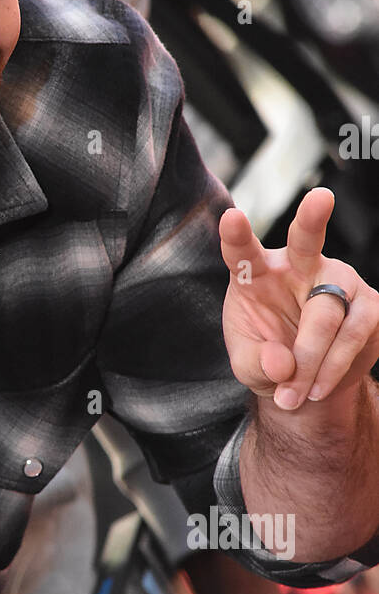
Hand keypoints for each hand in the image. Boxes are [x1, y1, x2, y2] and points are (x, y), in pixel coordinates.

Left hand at [220, 188, 378, 410]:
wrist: (307, 381)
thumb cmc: (270, 358)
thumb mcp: (249, 366)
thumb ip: (256, 363)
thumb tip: (282, 363)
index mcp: (257, 274)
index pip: (242, 252)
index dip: (236, 236)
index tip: (230, 218)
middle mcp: (300, 266)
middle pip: (306, 241)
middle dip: (313, 218)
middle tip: (320, 199)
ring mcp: (337, 281)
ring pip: (327, 314)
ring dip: (311, 361)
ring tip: (293, 394)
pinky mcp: (369, 306)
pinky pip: (354, 334)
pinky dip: (333, 366)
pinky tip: (317, 387)